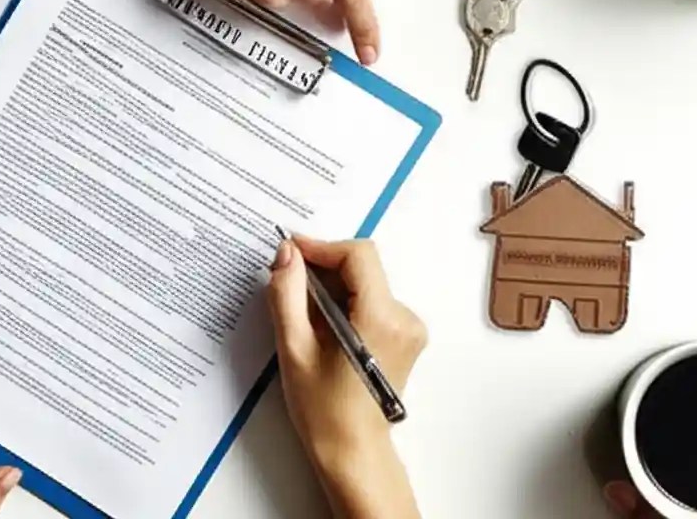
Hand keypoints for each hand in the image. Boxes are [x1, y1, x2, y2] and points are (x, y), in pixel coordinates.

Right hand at [268, 235, 425, 518]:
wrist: (352, 450)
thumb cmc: (322, 409)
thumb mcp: (294, 348)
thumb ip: (287, 294)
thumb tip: (287, 252)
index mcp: (381, 318)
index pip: (357, 256)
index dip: (321, 247)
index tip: (290, 251)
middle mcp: (404, 317)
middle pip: (363, 268)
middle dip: (324, 269)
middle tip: (289, 286)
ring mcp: (409, 327)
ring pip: (366, 283)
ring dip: (333, 288)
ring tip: (305, 318)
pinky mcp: (405, 335)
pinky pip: (372, 301)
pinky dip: (346, 303)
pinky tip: (324, 329)